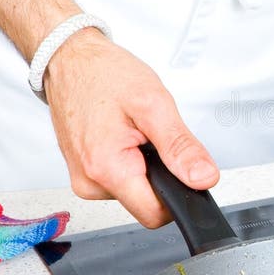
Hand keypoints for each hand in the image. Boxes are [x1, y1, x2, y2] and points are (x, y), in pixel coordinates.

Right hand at [43, 30, 218, 226]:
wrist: (70, 60)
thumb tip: (203, 178)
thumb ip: (181, 147)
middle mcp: (90, 183)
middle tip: (153, 137)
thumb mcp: (154, 104)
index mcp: (107, 169)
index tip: (182, 167)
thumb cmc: (104, 75)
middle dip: (161, 174)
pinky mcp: (85, 173)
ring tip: (135, 130)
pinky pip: (121, 180)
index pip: (156, 214)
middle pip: (146, 203)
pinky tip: (124, 135)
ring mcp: (85, 180)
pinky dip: (131, 160)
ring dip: (146, 165)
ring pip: (135, 191)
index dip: (178, 194)